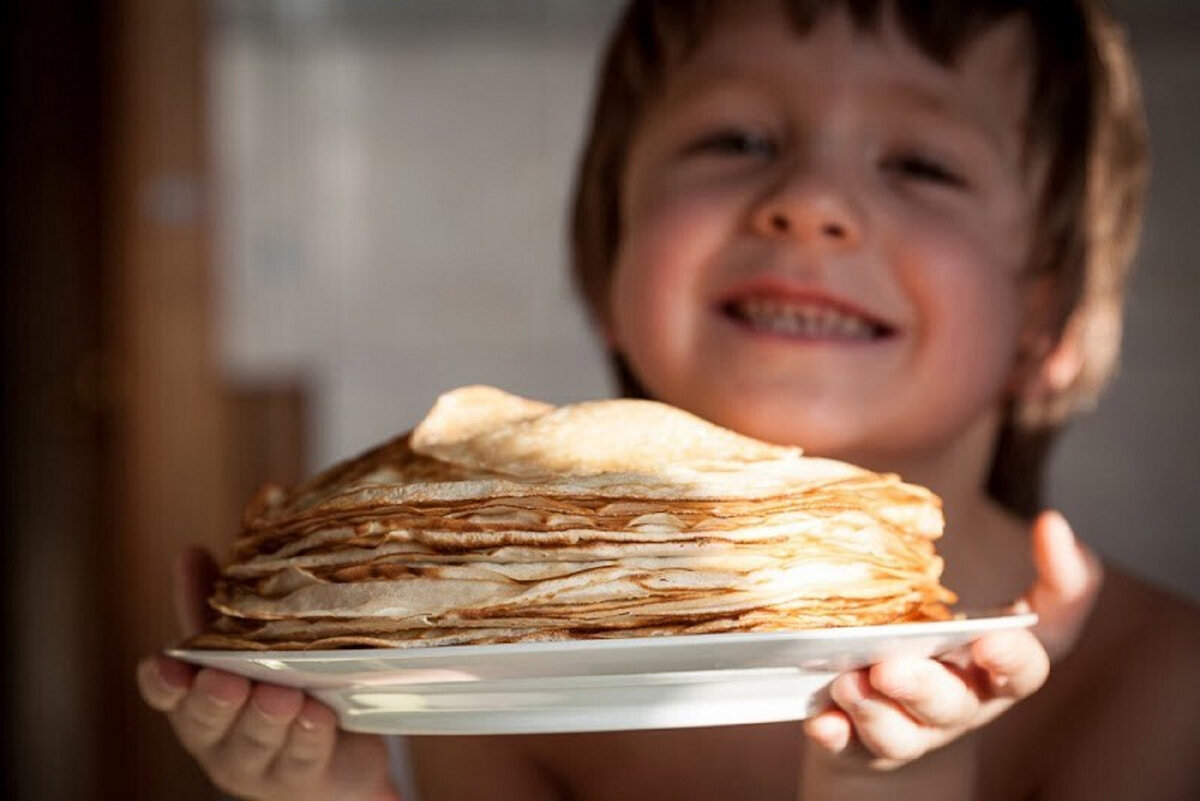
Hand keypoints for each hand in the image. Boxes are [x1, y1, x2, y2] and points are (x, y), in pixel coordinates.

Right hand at [135, 547, 400, 800]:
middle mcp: (220, 737)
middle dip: (214, 701)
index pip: (168, 693)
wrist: (341, 751)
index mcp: (196, 700)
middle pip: (207, 722)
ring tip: (281, 695)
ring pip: (257, 742)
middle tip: (225, 680)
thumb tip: (189, 552)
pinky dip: (309, 736)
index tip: (161, 664)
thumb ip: (214, 605)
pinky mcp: (305, 776)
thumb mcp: (247, 645)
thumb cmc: (280, 685)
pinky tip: (318, 716)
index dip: (162, 682)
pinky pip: (304, 758)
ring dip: (267, 718)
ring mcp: (260, 763)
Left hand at [802, 510, 1102, 769]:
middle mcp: (956, 707)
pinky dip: (835, 734)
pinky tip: (820, 720)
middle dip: (923, 688)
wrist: (906, 709)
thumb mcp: (1010, 613)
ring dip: (873, 710)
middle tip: (890, 666)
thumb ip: (1050, 576)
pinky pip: (847, 747)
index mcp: (996, 672)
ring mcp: (909, 730)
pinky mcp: (861, 745)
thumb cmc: (960, 647)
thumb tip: (1056, 524)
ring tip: (848, 682)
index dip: (1010, 659)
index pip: (1022, 669)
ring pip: (898, 734)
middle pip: (949, 706)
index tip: (989, 640)